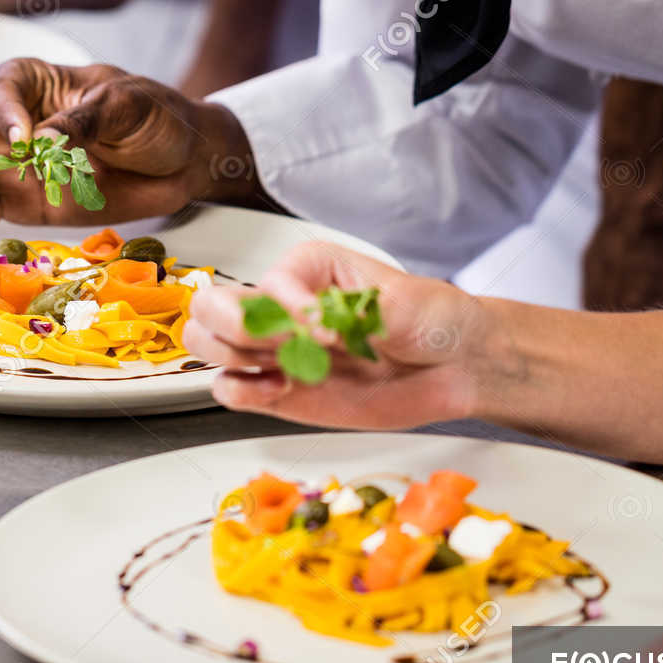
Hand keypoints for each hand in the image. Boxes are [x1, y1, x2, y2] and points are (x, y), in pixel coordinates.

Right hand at [0, 58, 254, 226]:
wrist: (183, 164)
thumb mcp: (127, 105)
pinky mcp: (16, 202)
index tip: (26, 141)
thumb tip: (42, 141)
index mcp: (32, 84)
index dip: (1, 114)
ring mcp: (6, 165)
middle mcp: (7, 123)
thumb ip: (83, 120)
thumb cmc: (156, 117)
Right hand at [184, 241, 490, 426]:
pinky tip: (278, 390)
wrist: (456, 366)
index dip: (288, 309)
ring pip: (206, 344)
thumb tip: (308, 323)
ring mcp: (276, 349)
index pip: (265, 282)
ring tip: (279, 369)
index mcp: (306, 269)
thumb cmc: (432, 318)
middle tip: (280, 346)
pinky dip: (239, 392)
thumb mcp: (400, 302)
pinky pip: (230, 390)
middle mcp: (281, 306)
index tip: (328, 328)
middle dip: (234, 327)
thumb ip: (349, 310)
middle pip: (209, 305)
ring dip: (230, 357)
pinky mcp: (279, 390)